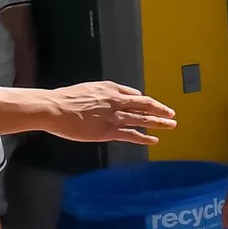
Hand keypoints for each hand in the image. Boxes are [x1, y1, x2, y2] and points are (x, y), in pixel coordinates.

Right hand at [39, 82, 176, 144]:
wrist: (55, 108)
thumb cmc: (66, 99)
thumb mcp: (89, 88)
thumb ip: (104, 92)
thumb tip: (115, 96)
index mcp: (111, 89)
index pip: (134, 95)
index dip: (144, 102)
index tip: (151, 106)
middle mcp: (116, 101)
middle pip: (145, 105)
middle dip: (160, 109)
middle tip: (172, 113)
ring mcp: (114, 116)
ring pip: (143, 119)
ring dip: (160, 123)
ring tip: (172, 125)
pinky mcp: (109, 131)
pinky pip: (132, 134)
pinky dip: (145, 137)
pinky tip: (154, 140)